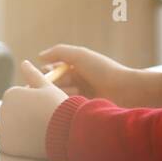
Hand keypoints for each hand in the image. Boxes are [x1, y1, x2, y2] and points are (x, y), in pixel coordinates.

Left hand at [0, 60, 68, 158]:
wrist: (64, 131)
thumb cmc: (57, 106)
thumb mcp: (47, 86)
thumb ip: (32, 74)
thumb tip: (24, 63)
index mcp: (10, 94)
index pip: (15, 99)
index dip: (29, 103)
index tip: (41, 108)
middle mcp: (1, 110)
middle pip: (9, 113)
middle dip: (21, 116)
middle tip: (39, 121)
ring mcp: (2, 128)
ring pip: (7, 127)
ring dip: (16, 129)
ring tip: (35, 131)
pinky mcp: (4, 144)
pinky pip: (6, 142)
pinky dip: (15, 143)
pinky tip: (29, 141)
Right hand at [37, 44, 161, 108]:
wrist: (126, 91)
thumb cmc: (103, 70)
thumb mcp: (80, 55)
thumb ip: (59, 52)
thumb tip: (39, 56)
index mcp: (80, 66)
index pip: (55, 69)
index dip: (45, 73)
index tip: (36, 77)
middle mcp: (81, 80)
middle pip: (56, 83)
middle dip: (46, 86)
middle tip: (36, 91)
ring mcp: (84, 95)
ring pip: (61, 95)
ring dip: (54, 95)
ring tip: (50, 99)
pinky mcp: (86, 108)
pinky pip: (69, 107)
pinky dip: (63, 105)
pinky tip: (59, 107)